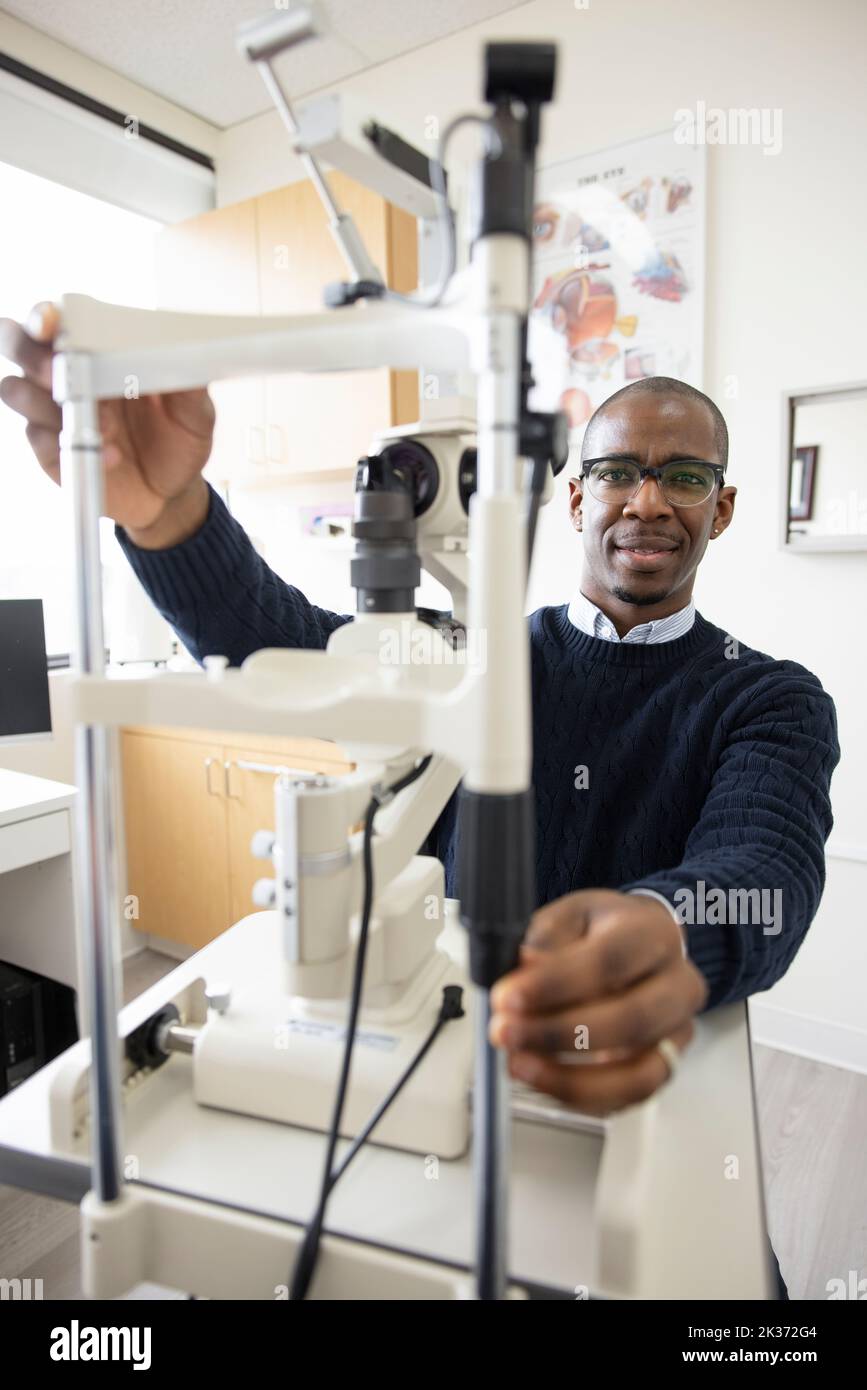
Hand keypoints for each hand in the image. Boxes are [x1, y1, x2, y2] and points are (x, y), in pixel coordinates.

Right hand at [0, 302, 214, 546]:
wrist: (172, 494)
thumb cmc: (177, 441)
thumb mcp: (195, 412)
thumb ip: (189, 383)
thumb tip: (185, 356)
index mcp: (98, 352)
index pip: (56, 320)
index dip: (44, 316)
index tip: (50, 323)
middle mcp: (67, 376)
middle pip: (18, 345)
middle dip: (27, 351)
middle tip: (55, 371)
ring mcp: (54, 413)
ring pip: (15, 390)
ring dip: (46, 401)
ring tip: (101, 423)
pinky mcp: (51, 452)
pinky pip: (40, 440)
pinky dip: (72, 445)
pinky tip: (112, 457)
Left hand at [489, 889, 707, 1115]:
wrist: (631, 947)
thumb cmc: (598, 933)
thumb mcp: (567, 918)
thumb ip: (545, 943)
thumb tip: (525, 972)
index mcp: (654, 933)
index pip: (609, 961)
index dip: (555, 984)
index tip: (508, 997)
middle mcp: (679, 983)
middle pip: (631, 1020)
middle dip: (559, 1034)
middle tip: (506, 1032)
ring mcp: (677, 1031)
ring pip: (637, 1072)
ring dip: (569, 1077)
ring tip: (519, 1064)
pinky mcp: (665, 1066)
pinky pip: (629, 1097)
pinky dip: (581, 1095)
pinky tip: (542, 1079)